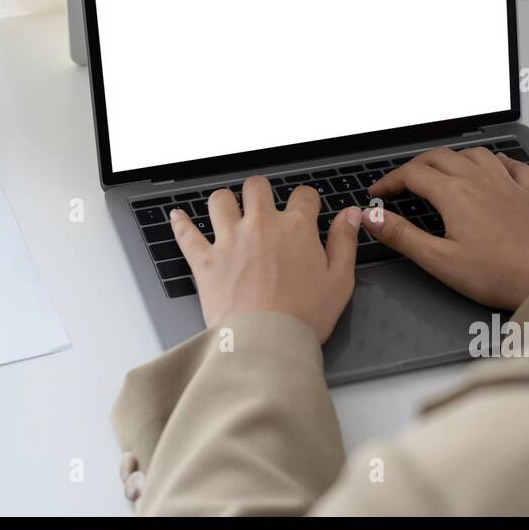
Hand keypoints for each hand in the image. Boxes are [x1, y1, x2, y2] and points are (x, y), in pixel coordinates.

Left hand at [169, 176, 362, 342]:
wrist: (265, 342)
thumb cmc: (303, 316)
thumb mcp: (340, 281)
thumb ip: (344, 242)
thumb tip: (350, 214)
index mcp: (296, 228)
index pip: (303, 196)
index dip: (307, 201)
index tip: (306, 209)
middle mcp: (260, 225)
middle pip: (257, 188)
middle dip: (261, 193)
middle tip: (263, 206)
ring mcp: (229, 240)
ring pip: (220, 201)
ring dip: (225, 203)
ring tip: (228, 212)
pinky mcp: (204, 260)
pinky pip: (186, 233)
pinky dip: (180, 223)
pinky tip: (178, 216)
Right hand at [365, 146, 528, 310]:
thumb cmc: (499, 274)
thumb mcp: (439, 260)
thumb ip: (402, 236)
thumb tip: (372, 218)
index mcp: (455, 194)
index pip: (412, 174)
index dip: (390, 181)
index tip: (378, 193)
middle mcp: (480, 180)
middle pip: (439, 157)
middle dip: (415, 166)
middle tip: (402, 182)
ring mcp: (507, 183)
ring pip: (474, 153)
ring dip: (452, 157)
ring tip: (441, 170)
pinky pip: (512, 164)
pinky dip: (497, 160)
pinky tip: (494, 166)